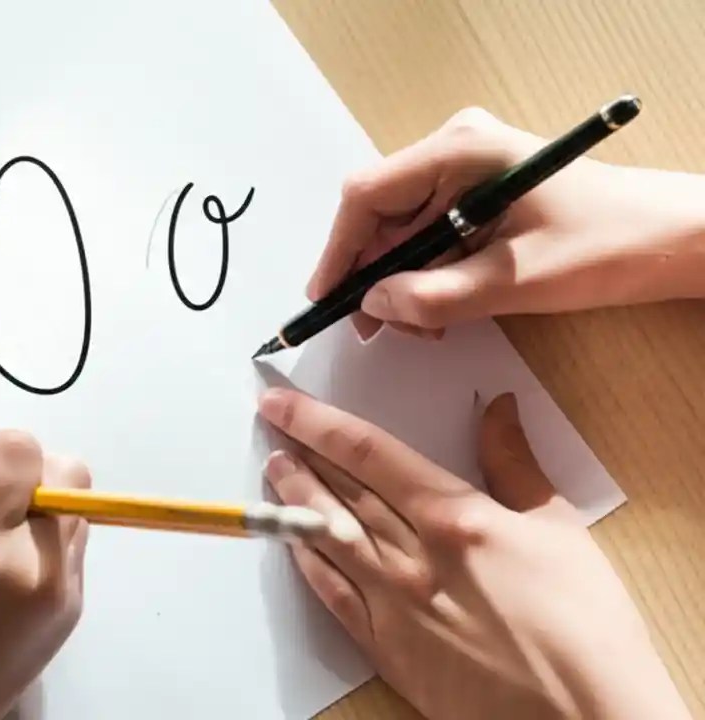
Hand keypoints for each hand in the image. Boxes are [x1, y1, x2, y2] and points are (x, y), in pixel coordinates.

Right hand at [0, 431, 88, 719]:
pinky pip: (74, 540)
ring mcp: (65, 590)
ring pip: (76, 501)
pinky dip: (46, 539)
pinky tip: (7, 571)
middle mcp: (36, 566)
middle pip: (65, 467)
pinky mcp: (76, 607)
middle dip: (24, 474)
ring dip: (40, 505)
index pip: (19, 448)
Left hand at [258, 389, 689, 718]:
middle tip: (270, 423)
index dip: (317, 422)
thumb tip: (497, 409)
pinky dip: (307, 562)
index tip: (284, 402)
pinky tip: (293, 543)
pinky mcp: (387, 647)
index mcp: (453, 519)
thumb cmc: (586, 627)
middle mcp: (412, 557)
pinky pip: (333, 595)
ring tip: (275, 470)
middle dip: (300, 451)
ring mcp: (393, 604)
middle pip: (340, 490)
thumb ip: (515, 463)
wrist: (586, 717)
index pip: (367, 453)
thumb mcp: (559, 529)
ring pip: (327, 537)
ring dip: (295, 499)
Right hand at [308, 106, 704, 340]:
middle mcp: (454, 149)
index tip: (326, 299)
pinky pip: (428, 235)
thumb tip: (373, 306)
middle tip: (379, 329)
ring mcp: (464, 170)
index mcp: (459, 150)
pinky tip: (441, 310)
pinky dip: (426, 275)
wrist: (671, 238)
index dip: (338, 250)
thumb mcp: (514, 282)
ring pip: (401, 231)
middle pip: (380, 215)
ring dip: (402, 283)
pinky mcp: (476, 193)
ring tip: (423, 327)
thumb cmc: (605, 247)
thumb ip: (435, 296)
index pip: (367, 195)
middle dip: (374, 275)